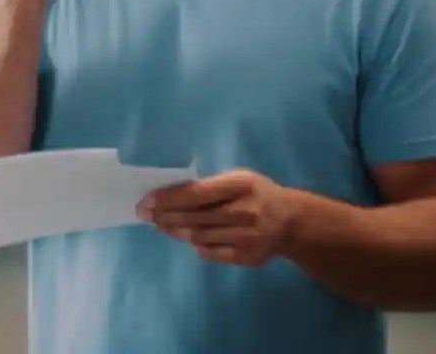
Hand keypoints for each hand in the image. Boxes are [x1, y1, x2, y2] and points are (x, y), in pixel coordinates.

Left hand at [136, 169, 299, 267]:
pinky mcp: (246, 257)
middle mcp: (244, 211)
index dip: (168, 198)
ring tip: (159, 224)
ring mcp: (246, 237)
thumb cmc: (257, 193)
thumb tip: (171, 194)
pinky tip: (185, 237)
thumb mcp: (238, 178)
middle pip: (194, 217)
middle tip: (144, 213)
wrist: (291, 221)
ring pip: (198, 236)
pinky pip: (211, 252)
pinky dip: (195, 245)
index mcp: (241, 185)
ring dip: (174, 230)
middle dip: (164, 215)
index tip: (147, 200)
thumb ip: (211, 186)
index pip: (196, 194)